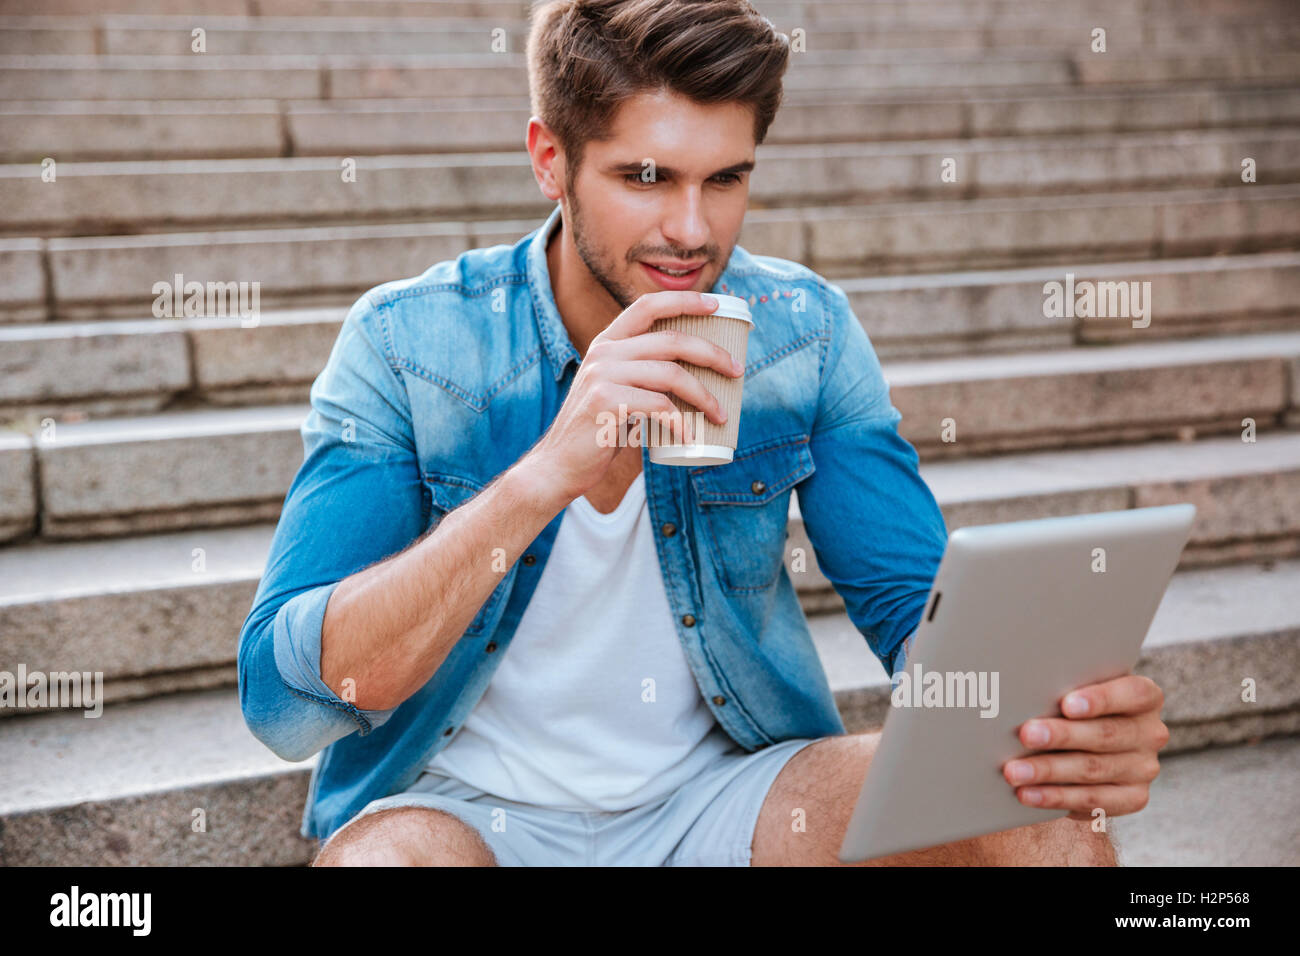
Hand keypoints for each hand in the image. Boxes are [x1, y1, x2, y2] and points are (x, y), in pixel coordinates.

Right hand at [528, 290, 743, 502]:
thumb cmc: (596, 430)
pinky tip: (690, 435)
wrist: (559, 464)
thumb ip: (639, 375)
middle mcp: (604, 353)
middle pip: (671, 339)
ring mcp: (603, 376)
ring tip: (721, 414)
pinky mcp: (605, 402)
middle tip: (737, 371)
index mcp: (607, 343)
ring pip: (671, 374)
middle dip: (712, 354)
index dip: (684, 301)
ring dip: (704, 395)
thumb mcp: (614, 390)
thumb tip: (690, 373)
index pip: (648, 305)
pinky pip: (658, 406)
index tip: (715, 305)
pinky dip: (681, 422)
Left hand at [1001, 674, 1168, 820]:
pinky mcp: (1133, 798)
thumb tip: (1022, 691)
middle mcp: (1150, 733)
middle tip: (1026, 735)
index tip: (1066, 704)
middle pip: (1106, 734)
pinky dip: (1055, 797)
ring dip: (1049, 771)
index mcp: (1145, 697)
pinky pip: (1091, 801)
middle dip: (1062, 736)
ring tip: (1015, 771)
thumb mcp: (1078, 690)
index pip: (1132, 694)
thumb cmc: (1076, 706)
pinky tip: (1028, 794)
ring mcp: (1144, 768)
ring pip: (1093, 769)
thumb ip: (1064, 688)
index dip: (1100, 699)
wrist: (1088, 744)